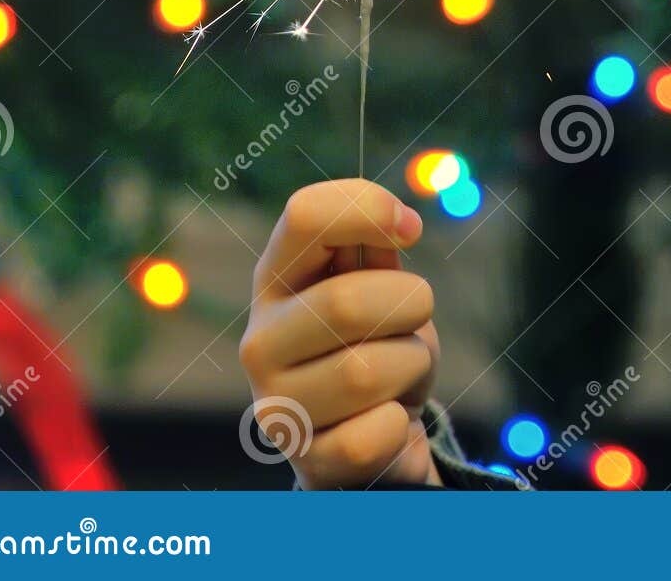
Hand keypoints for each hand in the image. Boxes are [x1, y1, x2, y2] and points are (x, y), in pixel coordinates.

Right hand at [240, 178, 441, 488]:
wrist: (379, 436)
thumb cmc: (380, 342)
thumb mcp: (381, 285)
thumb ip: (377, 245)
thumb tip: (400, 224)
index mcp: (276, 279)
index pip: (305, 215)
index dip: (369, 208)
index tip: (409, 229)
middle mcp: (259, 340)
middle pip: (347, 302)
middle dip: (409, 306)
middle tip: (410, 323)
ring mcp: (275, 406)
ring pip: (368, 373)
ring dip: (411, 366)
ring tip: (396, 374)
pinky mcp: (306, 461)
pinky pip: (376, 433)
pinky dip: (401, 424)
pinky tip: (386, 421)